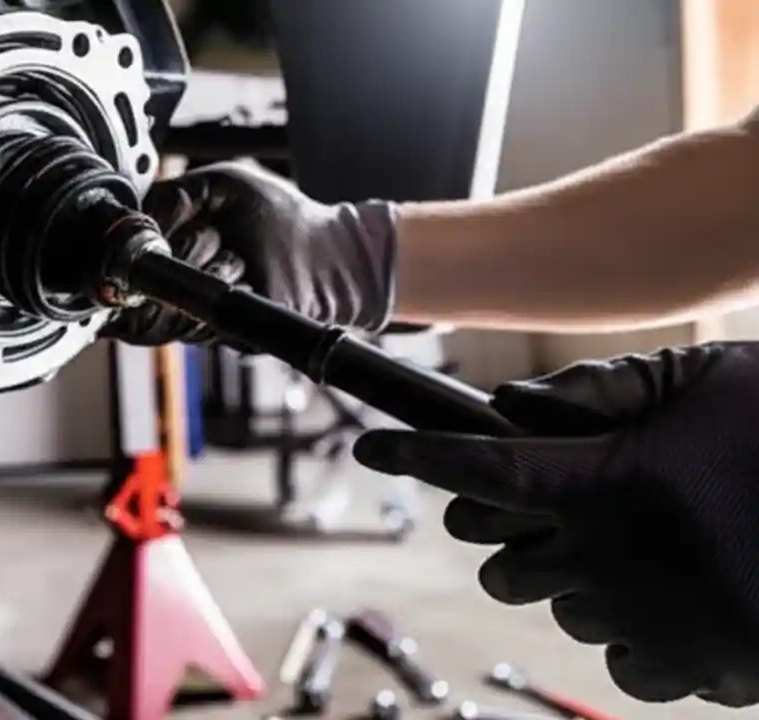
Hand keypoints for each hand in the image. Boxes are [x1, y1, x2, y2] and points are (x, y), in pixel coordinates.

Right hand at [103, 161, 397, 345]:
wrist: (323, 248)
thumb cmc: (278, 214)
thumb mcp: (220, 184)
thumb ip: (173, 195)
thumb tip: (141, 217)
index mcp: (169, 251)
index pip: (126, 265)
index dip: (130, 254)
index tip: (144, 239)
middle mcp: (178, 288)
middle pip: (143, 287)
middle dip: (181, 253)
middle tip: (214, 235)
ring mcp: (198, 313)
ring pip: (171, 304)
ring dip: (208, 270)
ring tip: (237, 253)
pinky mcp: (223, 332)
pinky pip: (204, 318)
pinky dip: (228, 288)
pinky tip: (248, 274)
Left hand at [354, 344, 758, 706]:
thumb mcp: (709, 380)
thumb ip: (614, 386)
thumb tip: (527, 404)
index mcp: (609, 480)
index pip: (482, 466)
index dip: (416, 454)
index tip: (369, 447)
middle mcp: (610, 557)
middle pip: (499, 562)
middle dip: (510, 537)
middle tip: (560, 509)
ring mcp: (646, 622)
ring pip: (558, 611)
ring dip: (579, 581)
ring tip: (650, 547)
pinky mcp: (688, 672)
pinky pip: (617, 660)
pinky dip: (633, 631)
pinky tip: (681, 596)